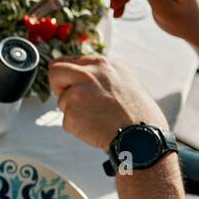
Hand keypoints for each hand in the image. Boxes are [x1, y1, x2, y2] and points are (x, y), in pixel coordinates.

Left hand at [49, 55, 166, 150]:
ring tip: (98, 118)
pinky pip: (66, 121)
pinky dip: (78, 127)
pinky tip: (96, 128)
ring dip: (74, 111)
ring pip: (62, 100)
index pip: (68, 61)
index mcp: (102, 64)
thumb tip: (80, 72)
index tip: (66, 81)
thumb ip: (101, 75)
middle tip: (70, 98)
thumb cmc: (139, 113)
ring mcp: (77, 93)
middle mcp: (87, 75)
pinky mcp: (71, 113)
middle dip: (58, 85)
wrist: (143, 137)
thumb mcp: (125, 81)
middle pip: (55, 72)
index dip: (67, 74)